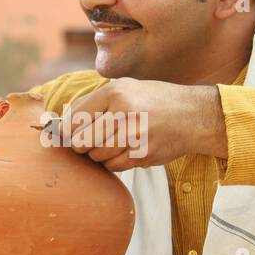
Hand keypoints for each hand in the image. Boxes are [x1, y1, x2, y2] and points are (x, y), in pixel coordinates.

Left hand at [66, 78, 227, 170]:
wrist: (192, 116)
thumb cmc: (154, 101)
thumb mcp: (125, 88)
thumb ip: (93, 103)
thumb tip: (61, 122)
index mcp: (115, 93)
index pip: (74, 119)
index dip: (68, 130)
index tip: (69, 134)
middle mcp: (124, 113)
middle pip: (82, 142)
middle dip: (82, 145)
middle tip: (90, 141)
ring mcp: (134, 136)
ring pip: (97, 156)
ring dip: (100, 154)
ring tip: (114, 142)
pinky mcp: (143, 155)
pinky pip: (114, 166)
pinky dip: (115, 162)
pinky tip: (126, 149)